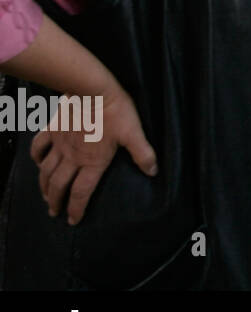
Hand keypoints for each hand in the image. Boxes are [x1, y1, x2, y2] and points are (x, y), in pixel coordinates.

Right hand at [30, 85, 156, 224]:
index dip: (76, 209)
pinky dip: (36, 158)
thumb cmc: (116, 111)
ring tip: (45, 197)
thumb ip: (143, 154)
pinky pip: (39, 147)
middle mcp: (73, 158)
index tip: (73, 220)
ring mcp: (60, 144)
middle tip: (54, 213)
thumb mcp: (134, 133)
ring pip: (47, 172)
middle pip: (60, 186)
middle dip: (56, 202)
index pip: (81, 193)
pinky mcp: (53, 130)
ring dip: (44, 187)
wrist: (92, 90)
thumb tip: (153, 171)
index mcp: (93, 162)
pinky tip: (37, 164)